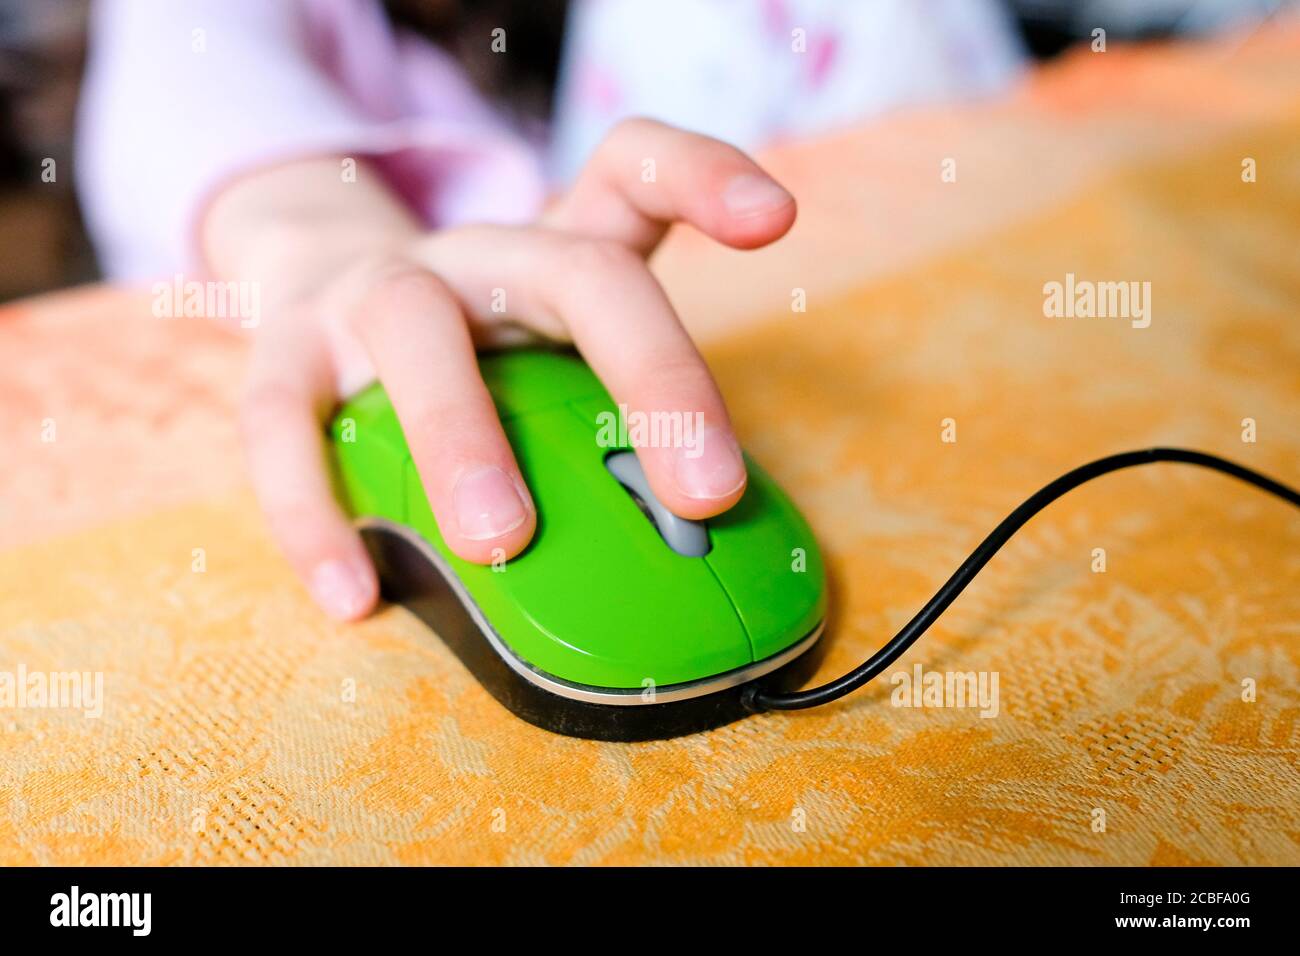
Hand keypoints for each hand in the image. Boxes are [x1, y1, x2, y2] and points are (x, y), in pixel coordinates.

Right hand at [226, 119, 796, 619]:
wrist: (317, 293)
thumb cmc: (473, 349)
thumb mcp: (552, 357)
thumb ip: (621, 422)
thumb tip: (694, 531)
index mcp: (559, 250)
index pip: (636, 170)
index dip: (705, 176)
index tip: (772, 217)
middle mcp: (478, 254)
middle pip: (574, 270)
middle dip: (654, 374)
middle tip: (704, 494)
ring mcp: (374, 292)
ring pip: (416, 330)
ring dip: (462, 436)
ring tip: (501, 542)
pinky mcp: (285, 350)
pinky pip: (285, 424)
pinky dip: (315, 513)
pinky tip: (354, 596)